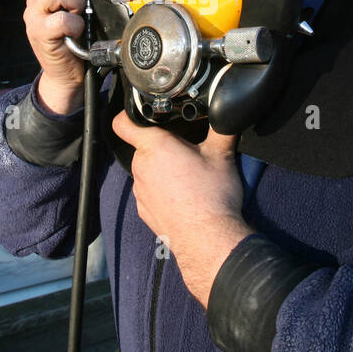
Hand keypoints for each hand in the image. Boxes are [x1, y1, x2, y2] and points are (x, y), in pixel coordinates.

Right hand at [23, 0, 87, 114]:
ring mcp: (35, 17)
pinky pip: (59, 19)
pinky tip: (77, 32)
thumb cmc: (77, 38)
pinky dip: (73, 24)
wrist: (68, 76)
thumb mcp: (81, 6)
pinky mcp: (40, 35)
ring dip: (75, 2)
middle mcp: (35, 0)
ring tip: (79, 16)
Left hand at [112, 111, 254, 308]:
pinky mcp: (144, 211)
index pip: (124, 123)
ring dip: (161, 171)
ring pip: (147, 171)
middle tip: (186, 154)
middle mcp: (141, 167)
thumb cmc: (212, 196)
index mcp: (155, 146)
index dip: (129, 116)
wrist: (208, 239)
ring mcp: (140, 191)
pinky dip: (162, 193)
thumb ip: (222, 128)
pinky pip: (149, 193)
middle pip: (143, 148)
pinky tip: (183, 199)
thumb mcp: (222, 155)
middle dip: (161, 147)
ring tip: (188, 180)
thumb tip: (228, 112)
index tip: (140, 115)